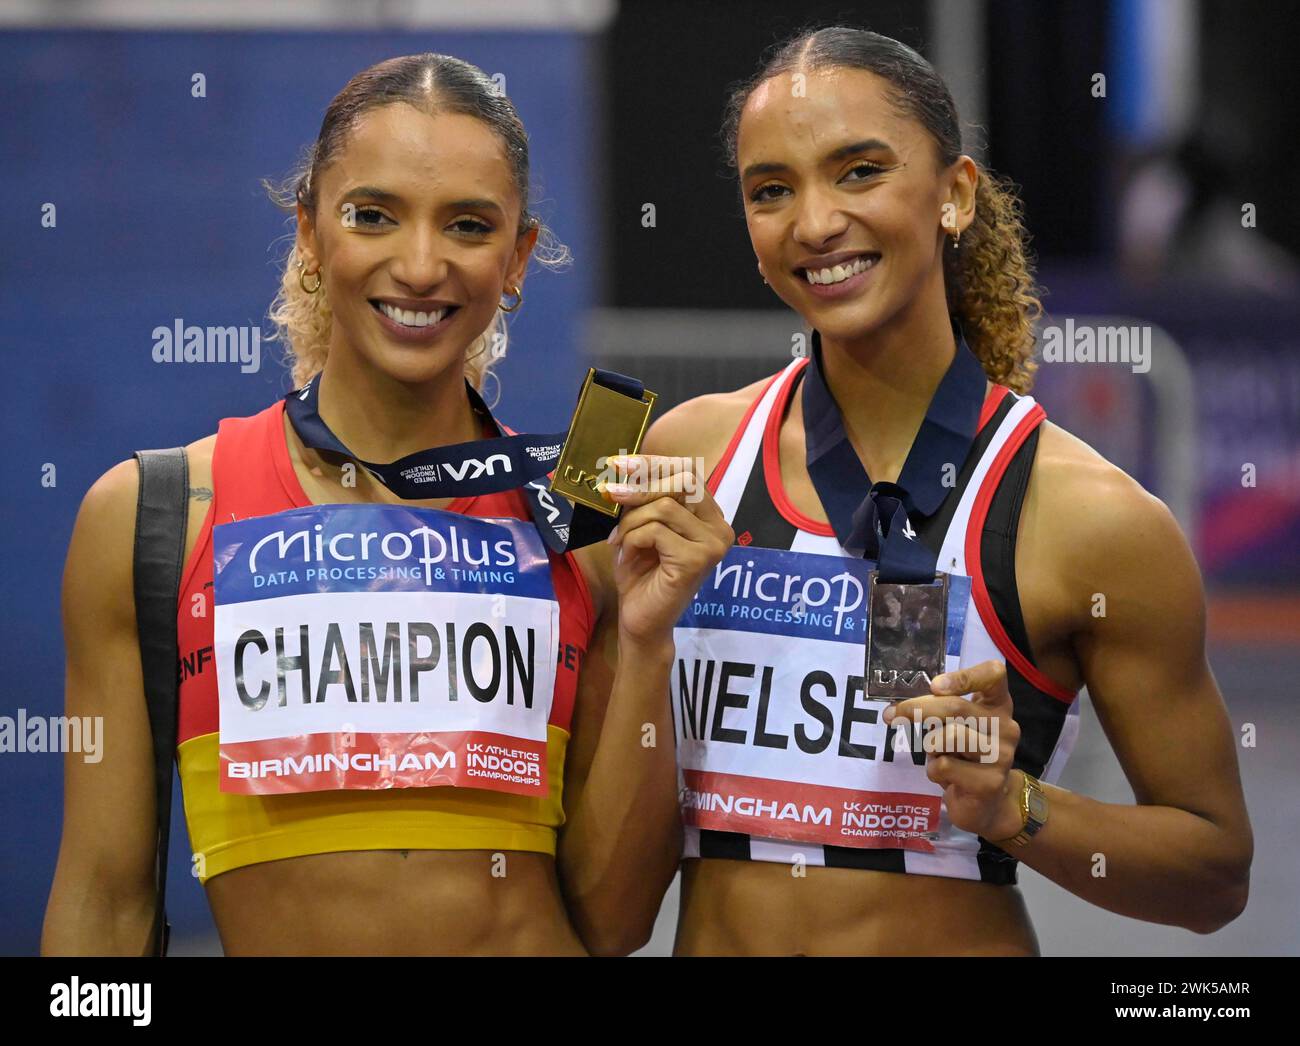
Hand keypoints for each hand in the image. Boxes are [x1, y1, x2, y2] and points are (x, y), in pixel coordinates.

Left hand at [603, 455, 733, 644]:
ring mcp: (713, 545)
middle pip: (683, 482)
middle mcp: (720, 528)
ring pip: (665, 506)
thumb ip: (642, 498)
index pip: (689, 472)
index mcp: (710, 516)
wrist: (641, 621)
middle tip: (611, 492)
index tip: (619, 463)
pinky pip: (656, 531)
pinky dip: (633, 539)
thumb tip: (623, 466)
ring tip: (619, 540)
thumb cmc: (641, 574)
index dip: (654, 463)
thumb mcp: (639, 526)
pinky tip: (628, 555)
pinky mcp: (698, 560)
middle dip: (641, 485)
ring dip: (632, 521)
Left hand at [883, 659, 1025, 841]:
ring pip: (949, 736)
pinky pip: (944, 766)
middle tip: (892, 714)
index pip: (993, 674)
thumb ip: (940, 708)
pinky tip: (945, 776)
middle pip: (957, 707)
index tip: (934, 685)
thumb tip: (899, 704)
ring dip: (930, 744)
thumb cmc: (965, 756)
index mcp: (998, 704)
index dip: (964, 676)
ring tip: (937, 753)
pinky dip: (933, 770)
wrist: (986, 802)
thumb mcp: (955, 726)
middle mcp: (1006, 726)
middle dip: (918, 709)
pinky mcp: (990, 782)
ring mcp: (1001, 755)